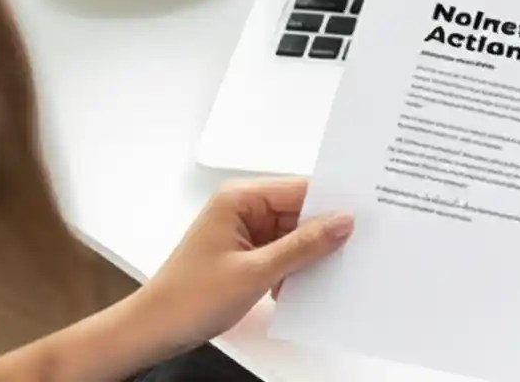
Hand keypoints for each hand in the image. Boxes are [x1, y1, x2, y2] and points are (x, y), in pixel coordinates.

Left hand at [132, 178, 352, 353]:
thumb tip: (342, 222)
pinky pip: (285, 252)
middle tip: (355, 248)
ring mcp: (246, 231)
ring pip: (296, 234)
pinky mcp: (248, 253)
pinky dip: (297, 268)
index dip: (333, 202)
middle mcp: (244, 208)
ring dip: (310, 255)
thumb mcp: (255, 272)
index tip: (365, 214)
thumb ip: (303, 246)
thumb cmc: (188, 298)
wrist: (154, 331)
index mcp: (240, 198)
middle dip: (325, 232)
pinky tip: (304, 286)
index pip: (301, 188)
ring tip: (328, 272)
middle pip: (301, 211)